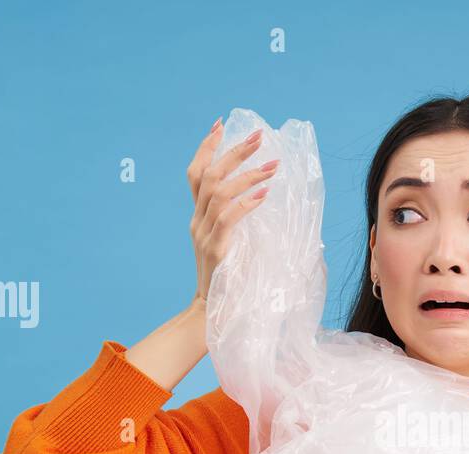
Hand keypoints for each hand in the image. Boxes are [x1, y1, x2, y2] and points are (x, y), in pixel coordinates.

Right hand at [186, 117, 279, 300]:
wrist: (212, 314)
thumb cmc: (230, 281)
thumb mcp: (233, 245)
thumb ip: (241, 223)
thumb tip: (269, 199)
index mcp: (198, 218)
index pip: (195, 174)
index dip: (206, 147)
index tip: (221, 124)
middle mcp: (197, 222)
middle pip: (208, 175)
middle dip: (233, 152)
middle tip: (259, 137)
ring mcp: (203, 235)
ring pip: (218, 192)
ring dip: (247, 175)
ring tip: (273, 166)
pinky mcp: (214, 250)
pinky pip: (228, 218)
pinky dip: (247, 203)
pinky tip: (264, 194)